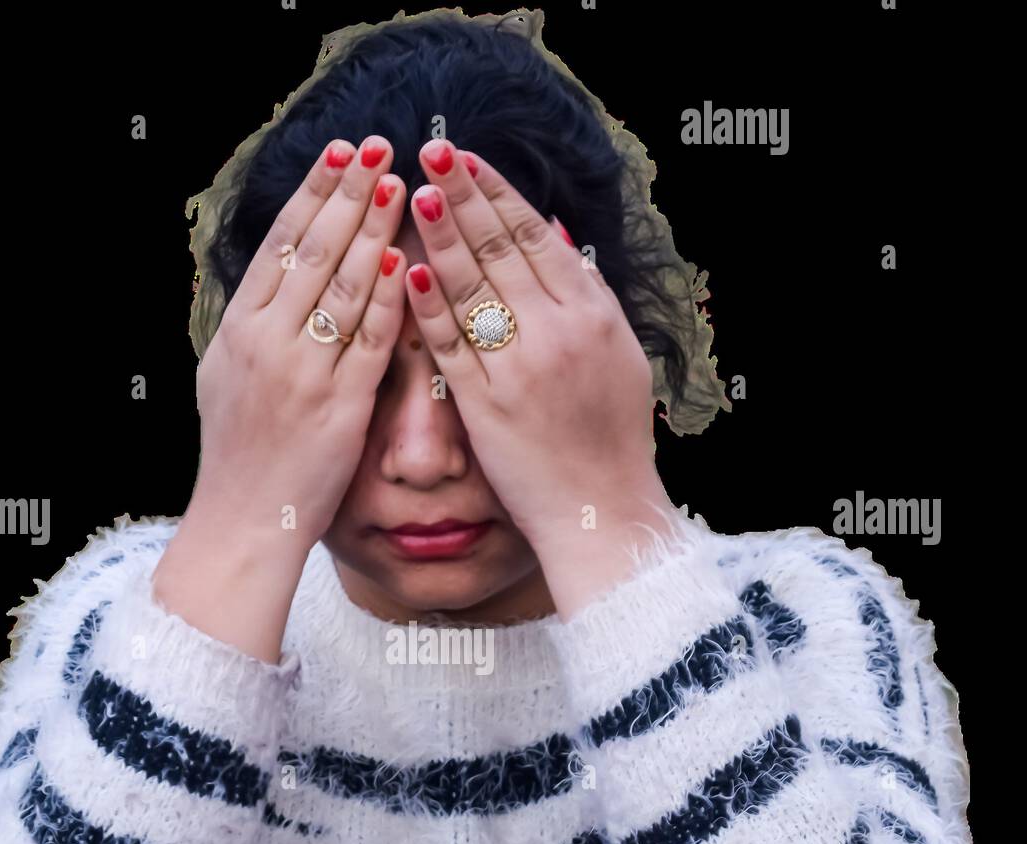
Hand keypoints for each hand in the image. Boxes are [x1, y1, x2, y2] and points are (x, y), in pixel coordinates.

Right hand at [155, 134, 408, 661]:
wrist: (242, 522)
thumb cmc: (240, 457)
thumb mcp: (227, 380)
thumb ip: (253, 330)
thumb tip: (274, 284)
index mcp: (238, 330)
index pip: (279, 245)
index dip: (312, 195)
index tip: (340, 155)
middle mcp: (265, 341)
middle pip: (311, 251)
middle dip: (346, 193)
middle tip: (378, 147)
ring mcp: (301, 373)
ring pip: (339, 284)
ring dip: (371, 228)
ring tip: (400, 184)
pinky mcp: (336, 407)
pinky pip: (366, 342)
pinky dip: (384, 299)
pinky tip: (402, 261)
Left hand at [403, 140, 679, 613]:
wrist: (602, 510)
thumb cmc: (612, 439)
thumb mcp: (619, 357)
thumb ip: (588, 297)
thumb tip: (560, 238)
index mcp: (593, 314)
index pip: (535, 237)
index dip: (498, 194)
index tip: (467, 159)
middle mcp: (558, 331)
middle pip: (501, 249)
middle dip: (462, 195)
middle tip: (430, 151)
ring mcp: (520, 367)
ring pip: (473, 287)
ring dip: (441, 235)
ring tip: (411, 193)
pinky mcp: (487, 405)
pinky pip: (451, 345)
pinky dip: (429, 305)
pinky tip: (407, 269)